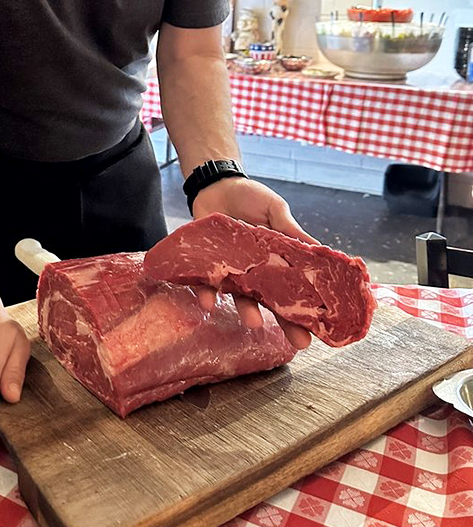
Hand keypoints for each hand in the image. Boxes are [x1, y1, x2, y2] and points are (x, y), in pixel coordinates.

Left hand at [192, 176, 318, 349]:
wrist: (217, 184)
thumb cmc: (250, 197)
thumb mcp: (276, 209)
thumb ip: (291, 229)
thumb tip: (318, 247)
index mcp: (276, 260)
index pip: (294, 288)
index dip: (306, 308)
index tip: (321, 329)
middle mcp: (256, 271)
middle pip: (273, 301)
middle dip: (286, 323)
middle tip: (300, 342)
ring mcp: (233, 270)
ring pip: (241, 297)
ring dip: (247, 310)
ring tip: (254, 322)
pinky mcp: (208, 263)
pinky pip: (206, 283)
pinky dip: (207, 293)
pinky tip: (209, 302)